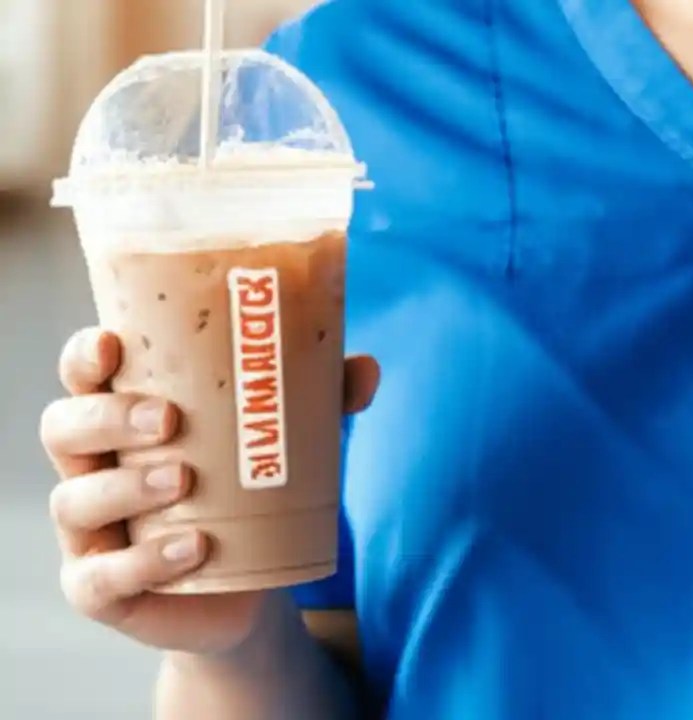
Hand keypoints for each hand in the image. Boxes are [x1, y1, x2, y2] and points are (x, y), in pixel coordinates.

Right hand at [39, 328, 379, 655]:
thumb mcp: (285, 442)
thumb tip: (366, 368)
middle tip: (167, 418)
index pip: (82, 376)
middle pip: (65, 429)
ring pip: (76, 500)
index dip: (83, 357)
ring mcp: (90, 531)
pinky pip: (102, 577)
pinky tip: (193, 549)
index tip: (110, 345)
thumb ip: (322, 402)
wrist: (253, 587)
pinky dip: (145, 562)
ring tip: (181, 481)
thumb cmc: (252, 491)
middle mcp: (93, 467)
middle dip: (106, 418)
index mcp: (123, 417)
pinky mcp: (100, 588)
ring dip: (125, 487)